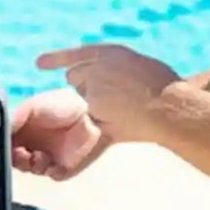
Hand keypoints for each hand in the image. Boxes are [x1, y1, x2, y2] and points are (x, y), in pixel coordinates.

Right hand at [10, 87, 110, 180]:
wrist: (93, 114)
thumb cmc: (63, 104)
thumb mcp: (32, 106)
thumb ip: (13, 119)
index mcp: (22, 130)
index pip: (6, 143)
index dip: (3, 147)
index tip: (5, 146)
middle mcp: (32, 145)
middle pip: (14, 161)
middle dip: (15, 159)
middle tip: (21, 154)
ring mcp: (47, 158)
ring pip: (31, 170)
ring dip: (31, 165)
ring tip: (38, 156)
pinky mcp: (63, 168)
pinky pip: (52, 176)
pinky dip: (51, 171)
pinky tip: (52, 164)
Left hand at [35, 43, 185, 142]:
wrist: (171, 106)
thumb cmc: (163, 85)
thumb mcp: (136, 62)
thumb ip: (115, 66)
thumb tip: (105, 78)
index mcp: (109, 52)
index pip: (77, 55)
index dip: (56, 59)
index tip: (38, 63)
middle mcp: (96, 70)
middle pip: (76, 78)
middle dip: (88, 84)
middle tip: (117, 93)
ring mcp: (94, 93)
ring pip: (85, 99)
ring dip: (97, 102)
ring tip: (127, 106)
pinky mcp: (98, 116)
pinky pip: (86, 123)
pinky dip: (82, 136)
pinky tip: (70, 157)